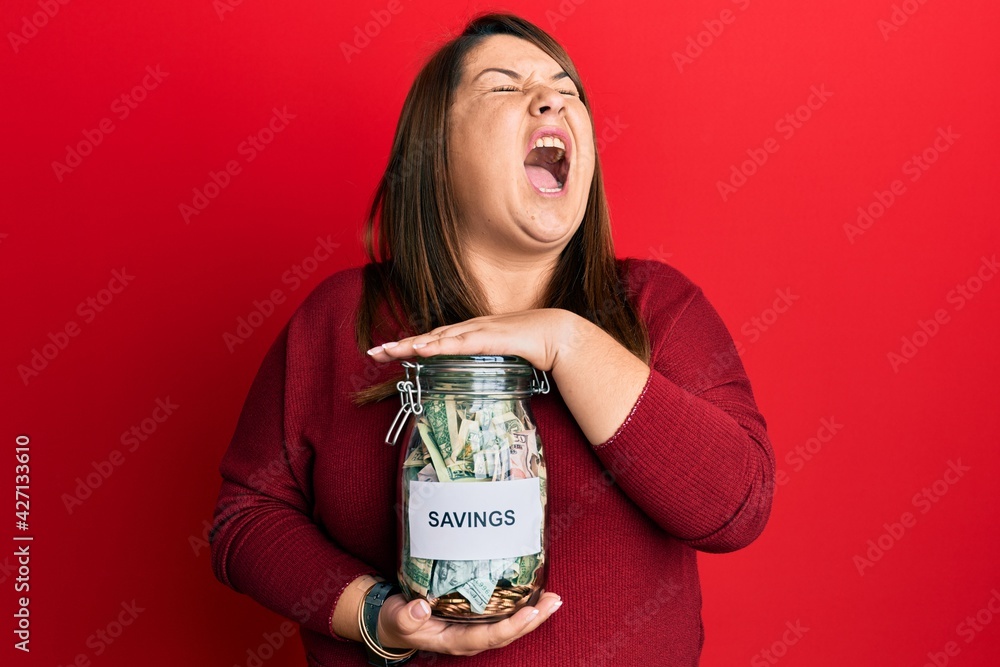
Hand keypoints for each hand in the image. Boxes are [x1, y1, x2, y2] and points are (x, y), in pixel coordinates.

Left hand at [366, 309, 578, 371]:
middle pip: (428, 337)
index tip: (384, 353)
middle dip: (400, 345)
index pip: (432, 340)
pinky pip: (461, 343)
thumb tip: (471, 384)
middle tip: (373, 353)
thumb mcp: (500, 360)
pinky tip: (423, 349)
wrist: (559, 335)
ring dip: (412, 345)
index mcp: (470, 335)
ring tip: (388, 351)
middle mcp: (470, 330)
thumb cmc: (532, 347)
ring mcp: (480, 331)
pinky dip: (440, 346)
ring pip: (438, 339)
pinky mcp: (491, 338)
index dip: (408, 346)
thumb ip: (484, 366)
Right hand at [376, 592, 562, 656]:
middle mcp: (471, 637)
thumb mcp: (398, 618)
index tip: (531, 612)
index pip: (489, 636)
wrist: (395, 624)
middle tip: (554, 600)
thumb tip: (422, 606)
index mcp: (456, 640)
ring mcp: (475, 628)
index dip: (512, 626)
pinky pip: (503, 614)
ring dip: (533, 612)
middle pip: (509, 632)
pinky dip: (521, 604)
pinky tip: (534, 592)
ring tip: (553, 597)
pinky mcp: (476, 617)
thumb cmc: (398, 621)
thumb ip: (408, 616)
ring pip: (510, 624)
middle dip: (533, 618)